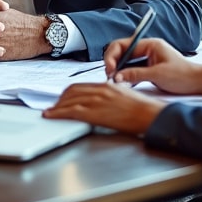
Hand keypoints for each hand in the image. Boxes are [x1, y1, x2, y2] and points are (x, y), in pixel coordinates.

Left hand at [43, 82, 165, 134]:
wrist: (150, 115)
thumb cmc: (143, 109)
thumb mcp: (125, 96)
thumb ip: (110, 96)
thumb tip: (102, 102)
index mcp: (107, 85)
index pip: (80, 86)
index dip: (68, 93)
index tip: (63, 98)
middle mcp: (99, 90)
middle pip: (72, 91)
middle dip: (60, 99)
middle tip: (54, 106)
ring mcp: (97, 100)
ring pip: (69, 100)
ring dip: (57, 106)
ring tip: (50, 112)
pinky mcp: (95, 112)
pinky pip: (71, 111)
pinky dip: (58, 113)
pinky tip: (51, 115)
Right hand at [103, 37, 201, 95]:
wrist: (198, 83)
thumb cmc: (183, 75)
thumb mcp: (157, 75)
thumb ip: (135, 74)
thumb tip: (116, 77)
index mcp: (149, 44)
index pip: (122, 45)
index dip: (112, 56)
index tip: (110, 70)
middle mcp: (146, 49)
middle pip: (121, 52)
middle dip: (113, 63)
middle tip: (109, 77)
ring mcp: (147, 59)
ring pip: (125, 62)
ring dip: (118, 71)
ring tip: (114, 81)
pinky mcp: (148, 69)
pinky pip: (131, 70)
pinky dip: (125, 76)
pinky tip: (123, 84)